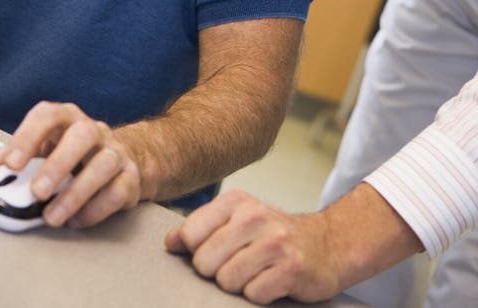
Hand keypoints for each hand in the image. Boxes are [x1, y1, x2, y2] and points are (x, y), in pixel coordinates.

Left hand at [0, 101, 140, 227]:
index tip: (10, 164)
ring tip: (53, 217)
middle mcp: (93, 130)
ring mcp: (114, 151)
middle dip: (57, 164)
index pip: (47, 115)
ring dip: (76, 193)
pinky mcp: (130, 176)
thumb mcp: (44, 149)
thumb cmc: (74, 154)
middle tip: (36, 193)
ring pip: (103, 164)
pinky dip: (95, 209)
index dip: (27, 136)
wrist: (124, 158)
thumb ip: (17, 156)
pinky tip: (76, 220)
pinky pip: (117, 191)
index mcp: (66, 119)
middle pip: (81, 135)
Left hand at [165, 189, 341, 304]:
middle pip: (204, 261)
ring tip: (254, 272)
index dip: (196, 251)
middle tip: (237, 264)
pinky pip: (253, 294)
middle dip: (216, 272)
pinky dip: (258, 294)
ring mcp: (275, 241)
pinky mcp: (292, 268)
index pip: (190, 233)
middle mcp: (255, 216)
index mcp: (236, 201)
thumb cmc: (272, 235)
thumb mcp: (237, 221)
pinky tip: (270, 281)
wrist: (325, 244)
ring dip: (238, 285)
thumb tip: (170, 243)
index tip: (213, 251)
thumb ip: (201, 228)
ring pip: (226, 280)